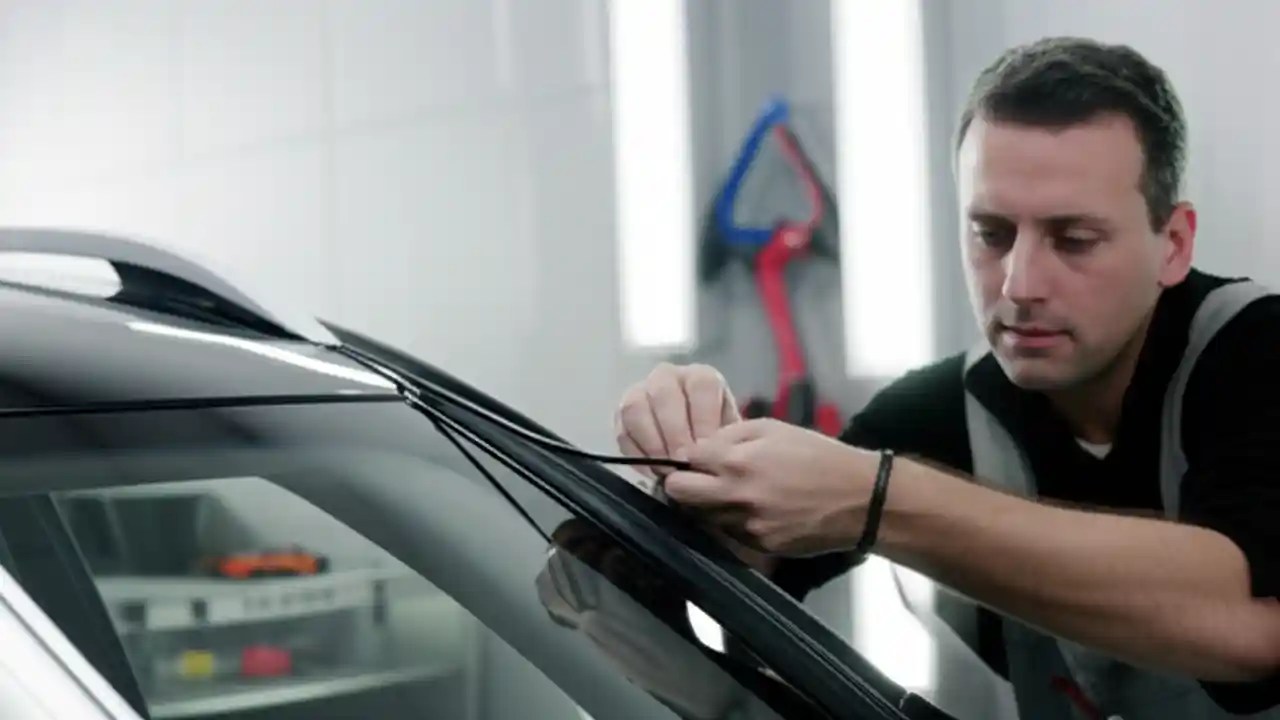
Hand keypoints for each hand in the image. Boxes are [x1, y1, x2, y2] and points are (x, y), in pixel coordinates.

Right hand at [615, 363, 739, 478]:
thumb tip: (710, 455)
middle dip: (674, 432)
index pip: (700, 385)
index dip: (703, 419)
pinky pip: (622, 431)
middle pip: (664, 394)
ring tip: (666, 469)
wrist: (697, 448)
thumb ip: (723, 441)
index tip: (706, 449)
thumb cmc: (717, 440)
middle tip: (683, 462)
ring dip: (651, 443)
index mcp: (699, 376)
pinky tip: (653, 472)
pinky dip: (637, 455)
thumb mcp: (729, 437)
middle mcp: (668, 377)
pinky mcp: (621, 415)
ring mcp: (640, 392)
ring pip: (636, 408)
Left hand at [664, 418, 880, 556]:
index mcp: (738, 461)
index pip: (685, 459)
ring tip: (727, 493)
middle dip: (680, 483)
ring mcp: (745, 526)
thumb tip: (700, 448)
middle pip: (678, 494)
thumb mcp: (773, 428)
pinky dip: (729, 520)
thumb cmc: (817, 456)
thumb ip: (730, 435)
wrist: (860, 500)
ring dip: (704, 504)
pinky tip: (749, 510)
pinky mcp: (757, 547)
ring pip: (699, 517)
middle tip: (696, 478)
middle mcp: (735, 496)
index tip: (695, 458)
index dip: (688, 456)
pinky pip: (726, 532)